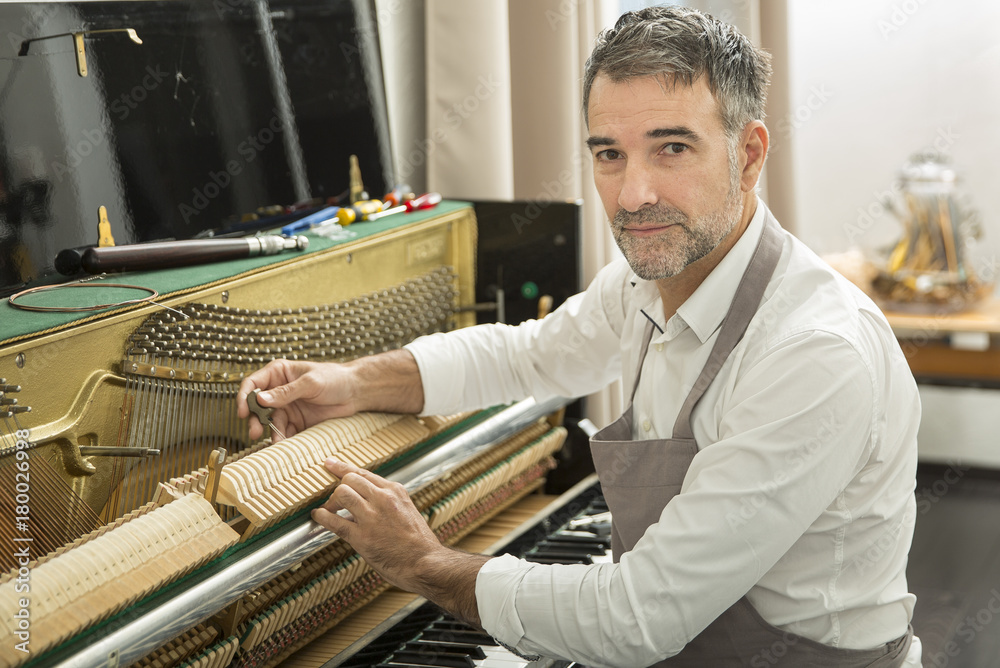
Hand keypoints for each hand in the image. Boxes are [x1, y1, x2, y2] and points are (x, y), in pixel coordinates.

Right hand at [237, 359, 358, 441]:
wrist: (356, 392)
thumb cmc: (334, 378)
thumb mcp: (310, 383)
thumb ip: (286, 392)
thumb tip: (261, 399)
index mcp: (279, 373)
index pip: (253, 384)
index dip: (244, 397)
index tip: (242, 412)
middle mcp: (279, 391)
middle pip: (258, 406)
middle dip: (254, 420)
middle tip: (255, 433)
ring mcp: (287, 407)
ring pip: (270, 422)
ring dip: (270, 432)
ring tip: (276, 442)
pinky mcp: (297, 422)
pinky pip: (285, 432)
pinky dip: (283, 439)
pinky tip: (285, 445)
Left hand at [312, 459, 442, 590]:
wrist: (426, 563)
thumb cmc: (419, 543)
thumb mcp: (407, 511)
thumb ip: (389, 503)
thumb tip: (369, 500)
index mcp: (395, 492)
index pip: (364, 473)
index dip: (342, 467)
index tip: (330, 464)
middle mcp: (383, 499)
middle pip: (350, 479)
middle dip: (337, 487)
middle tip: (334, 501)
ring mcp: (371, 517)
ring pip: (341, 493)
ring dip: (330, 501)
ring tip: (328, 510)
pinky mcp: (362, 537)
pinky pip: (334, 521)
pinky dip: (322, 517)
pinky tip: (318, 517)